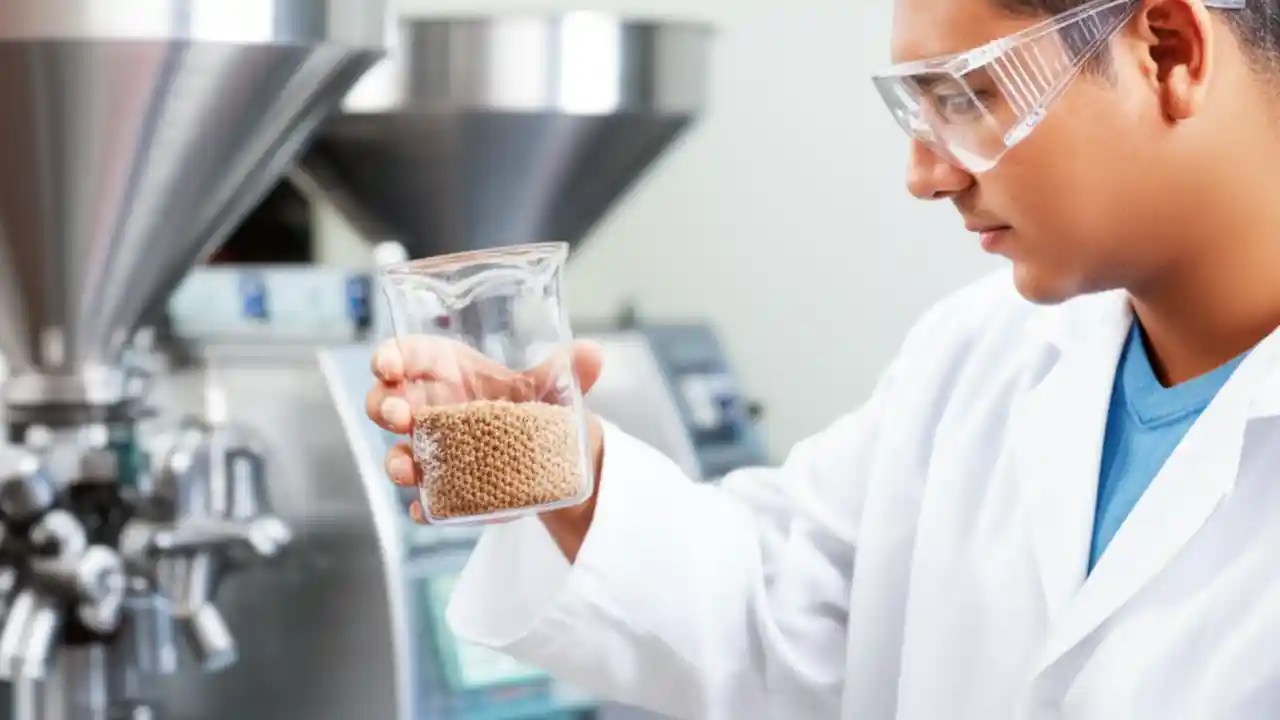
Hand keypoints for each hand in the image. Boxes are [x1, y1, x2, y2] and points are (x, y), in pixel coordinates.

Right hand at [365, 337, 604, 558]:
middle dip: (383, 405)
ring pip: (397, 453)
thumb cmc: (537, 407)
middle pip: (387, 401)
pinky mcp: (445, 488)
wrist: (556, 457)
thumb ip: (568, 370)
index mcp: (448, 371)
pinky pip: (423, 499)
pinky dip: (420, 506)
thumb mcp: (552, 386)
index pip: (408, 356)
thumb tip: (593, 353)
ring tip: (407, 469)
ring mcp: (432, 450)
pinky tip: (425, 510)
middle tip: (400, 416)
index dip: (390, 356)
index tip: (388, 365)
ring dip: (394, 460)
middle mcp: (430, 407)